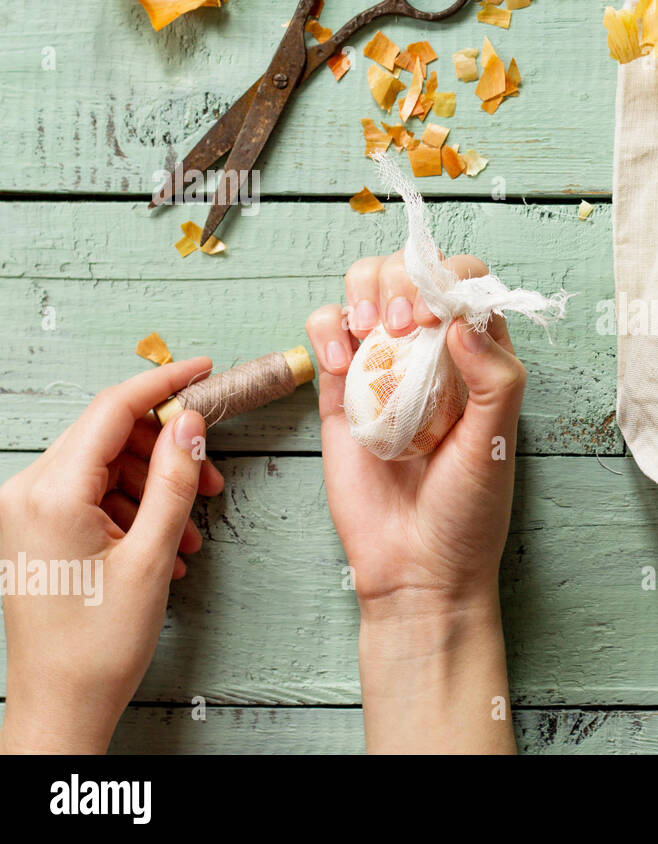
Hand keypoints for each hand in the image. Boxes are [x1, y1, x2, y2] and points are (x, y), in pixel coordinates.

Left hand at [0, 359, 222, 753]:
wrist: (61, 705)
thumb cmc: (99, 643)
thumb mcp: (153, 557)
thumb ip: (175, 481)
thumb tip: (190, 422)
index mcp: (50, 494)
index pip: (111, 411)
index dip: (163, 384)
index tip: (202, 371)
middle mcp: (26, 493)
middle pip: (108, 436)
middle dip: (167, 447)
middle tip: (211, 473)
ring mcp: (26, 512)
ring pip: (105, 466)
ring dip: (155, 483)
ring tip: (191, 526)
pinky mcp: (34, 530)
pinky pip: (91, 494)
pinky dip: (133, 506)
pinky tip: (164, 542)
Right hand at [306, 252, 522, 752]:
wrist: (416, 569)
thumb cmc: (468, 511)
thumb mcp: (498, 441)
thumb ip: (496, 377)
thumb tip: (462, 321)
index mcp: (480, 359)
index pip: (469, 285)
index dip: (451, 282)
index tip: (440, 316)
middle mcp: (433, 355)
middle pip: (412, 274)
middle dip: (405, 280)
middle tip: (406, 324)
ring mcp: (383, 369)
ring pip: (366, 289)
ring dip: (365, 291)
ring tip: (374, 332)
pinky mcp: (339, 392)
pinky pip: (326, 332)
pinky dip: (326, 328)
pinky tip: (340, 360)